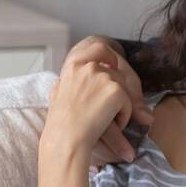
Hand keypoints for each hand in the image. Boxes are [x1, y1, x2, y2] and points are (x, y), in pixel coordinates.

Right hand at [41, 37, 151, 163]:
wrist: (66, 138)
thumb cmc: (59, 121)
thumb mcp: (57, 95)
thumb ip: (63, 84)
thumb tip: (60, 81)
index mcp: (73, 64)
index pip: (97, 48)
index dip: (109, 56)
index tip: (112, 66)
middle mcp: (89, 67)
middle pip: (116, 73)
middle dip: (116, 91)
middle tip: (104, 110)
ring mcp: (104, 77)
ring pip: (123, 89)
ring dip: (119, 105)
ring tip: (104, 120)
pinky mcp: (116, 91)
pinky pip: (128, 104)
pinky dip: (124, 116)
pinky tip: (110, 123)